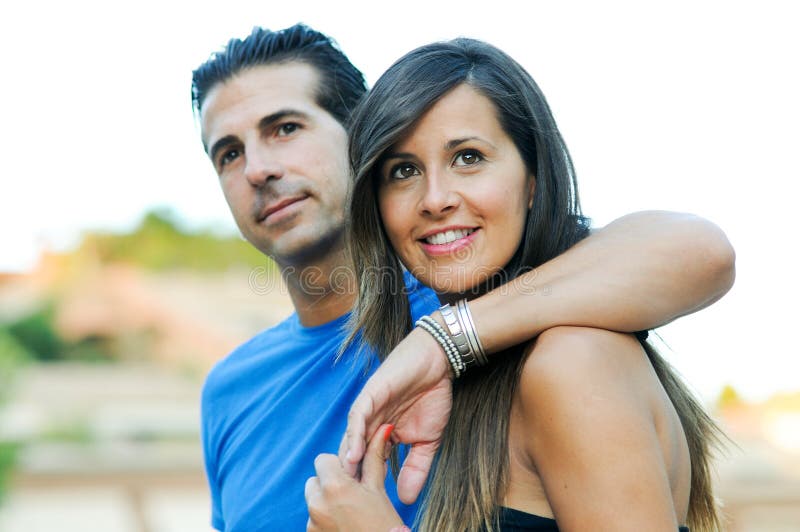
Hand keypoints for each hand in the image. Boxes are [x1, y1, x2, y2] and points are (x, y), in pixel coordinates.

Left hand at [306, 424, 403, 531]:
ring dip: (325, 501)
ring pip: (313, 499)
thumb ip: (375, 457)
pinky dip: (324, 519)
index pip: (323, 459)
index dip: (338, 466)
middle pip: (314, 479)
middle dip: (329, 483)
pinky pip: (312, 518)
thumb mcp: (378, 489)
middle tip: (351, 496)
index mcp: (335, 485)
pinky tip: (343, 525)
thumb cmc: (384, 524)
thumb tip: (384, 427)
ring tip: (348, 513)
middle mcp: (318, 502)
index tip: (352, 478)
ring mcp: (312, 521)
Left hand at [339, 325, 452, 503]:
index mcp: (380, 434)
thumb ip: (416, 468)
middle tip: (345, 502)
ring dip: (347, 460)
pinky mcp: (370, 394)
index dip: (364, 484)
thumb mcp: (427, 441)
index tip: (362, 509)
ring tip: (344, 483)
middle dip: (349, 476)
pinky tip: (353, 454)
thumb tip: (407, 498)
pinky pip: (358, 416)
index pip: (367, 463)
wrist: (438, 362)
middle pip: (353, 453)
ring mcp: (368, 408)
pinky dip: (354, 435)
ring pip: (351, 437)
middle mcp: (370, 423)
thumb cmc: (432, 396)